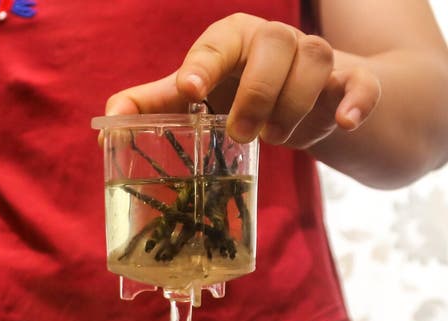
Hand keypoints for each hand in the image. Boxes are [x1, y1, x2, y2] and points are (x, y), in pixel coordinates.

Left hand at [105, 13, 380, 149]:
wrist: (300, 100)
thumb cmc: (236, 93)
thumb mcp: (197, 97)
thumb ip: (155, 106)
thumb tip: (106, 124)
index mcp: (233, 41)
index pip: (217, 44)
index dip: (204, 66)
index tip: (191, 90)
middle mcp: (276, 41)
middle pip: (275, 47)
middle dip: (257, 95)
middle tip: (242, 133)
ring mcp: (316, 57)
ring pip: (316, 64)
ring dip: (294, 106)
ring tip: (275, 135)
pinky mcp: (349, 80)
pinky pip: (360, 82)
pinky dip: (355, 101)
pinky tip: (344, 122)